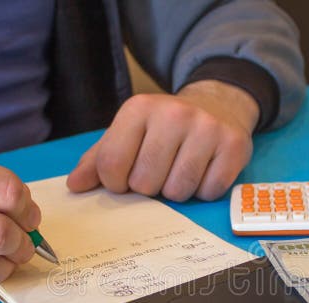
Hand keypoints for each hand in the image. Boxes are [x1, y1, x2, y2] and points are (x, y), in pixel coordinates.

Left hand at [67, 80, 258, 200]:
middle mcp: (173, 113)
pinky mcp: (234, 146)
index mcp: (138, 108)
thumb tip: (74, 186)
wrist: (217, 104)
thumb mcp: (128, 134)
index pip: (111, 165)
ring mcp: (207, 128)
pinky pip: (208, 192)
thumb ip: (98, 160)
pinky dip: (204, 191)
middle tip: (160, 170)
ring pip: (178, 192)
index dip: (116, 183)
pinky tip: (204, 170)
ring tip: (181, 170)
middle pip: (145, 183)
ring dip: (177, 192)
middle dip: (149, 187)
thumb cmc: (163, 128)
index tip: (127, 176)